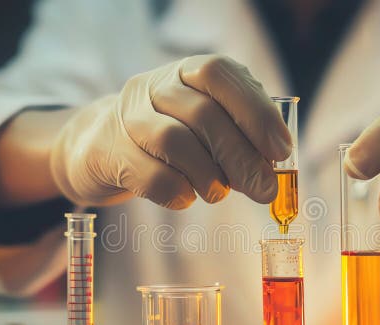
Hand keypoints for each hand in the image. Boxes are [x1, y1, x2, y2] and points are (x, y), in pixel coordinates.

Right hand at [50, 55, 290, 207]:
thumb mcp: (204, 124)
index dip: (255, 111)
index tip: (280, 150)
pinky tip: (186, 197)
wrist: (99, 146)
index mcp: (186, 72)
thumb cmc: (169, 137)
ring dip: (209, 176)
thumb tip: (275, 171)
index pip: (220, 73)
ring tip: (218, 193)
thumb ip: (239, 137)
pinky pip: (150, 175)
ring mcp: (128, 116)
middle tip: (264, 190)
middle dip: (242, 157)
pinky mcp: (109, 152)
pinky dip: (177, 191)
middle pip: (204, 115)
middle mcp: (155, 85)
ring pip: (175, 142)